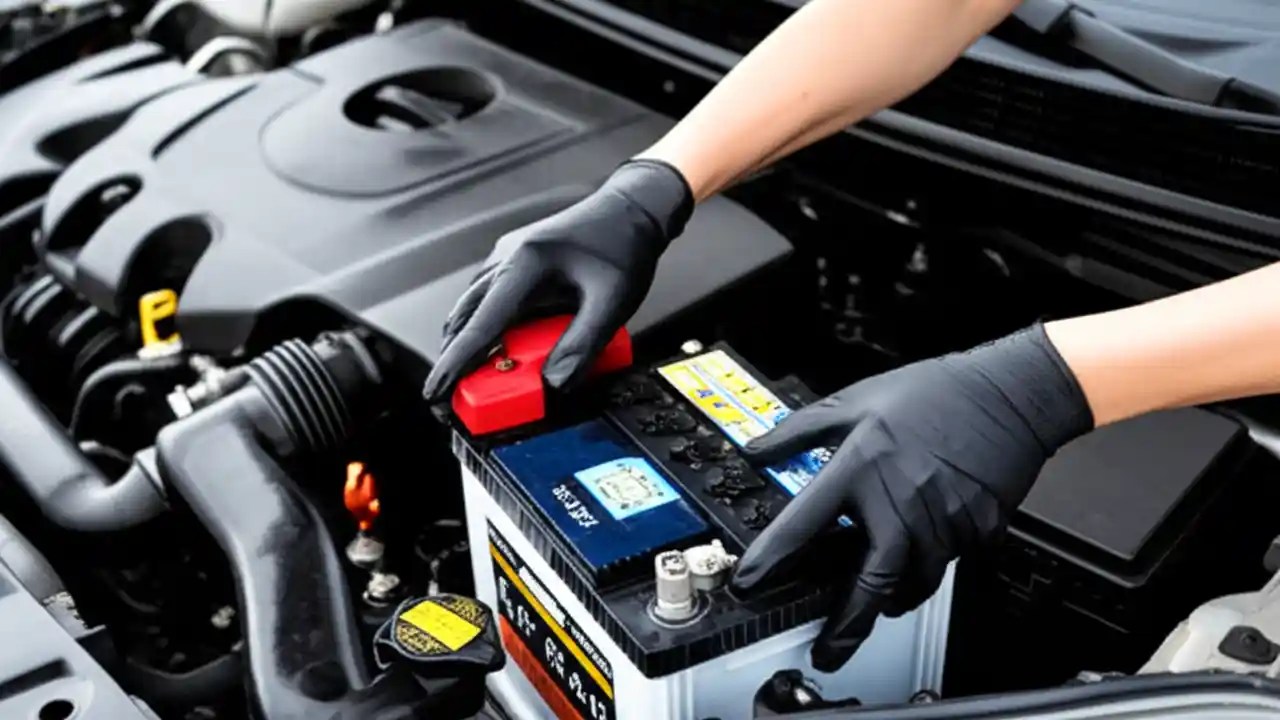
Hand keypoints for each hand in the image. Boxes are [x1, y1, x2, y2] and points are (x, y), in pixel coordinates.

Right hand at [422, 159, 692, 399]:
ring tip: (474, 379)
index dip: (455, 364)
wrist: (633, 207)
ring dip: (470, 345)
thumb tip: (555, 383)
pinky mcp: (515, 262)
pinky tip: (500, 346)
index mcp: (525, 264)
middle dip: (455, 360)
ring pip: (472, 309)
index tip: (436, 393)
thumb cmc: (623, 245)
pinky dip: (486, 328)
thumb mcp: (612, 301)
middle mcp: (507, 259)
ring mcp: (507, 258)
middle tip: (452, 397)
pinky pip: (489, 301)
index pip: (480, 325)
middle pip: (464, 319)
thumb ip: (582, 345)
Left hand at [730, 324, 1092, 670]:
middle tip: (827, 651)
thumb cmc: (932, 393)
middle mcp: (900, 501)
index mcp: (860, 467)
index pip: (803, 525)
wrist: (1008, 393)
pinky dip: (930, 564)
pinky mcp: (978, 530)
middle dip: (846, 626)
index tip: (749, 585)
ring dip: (891, 598)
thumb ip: (797, 430)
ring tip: (876, 603)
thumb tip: (754, 448)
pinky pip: (949, 562)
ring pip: (913, 582)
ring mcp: (943, 520)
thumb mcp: (853, 401)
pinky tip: (923, 548)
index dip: (771, 560)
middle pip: (869, 582)